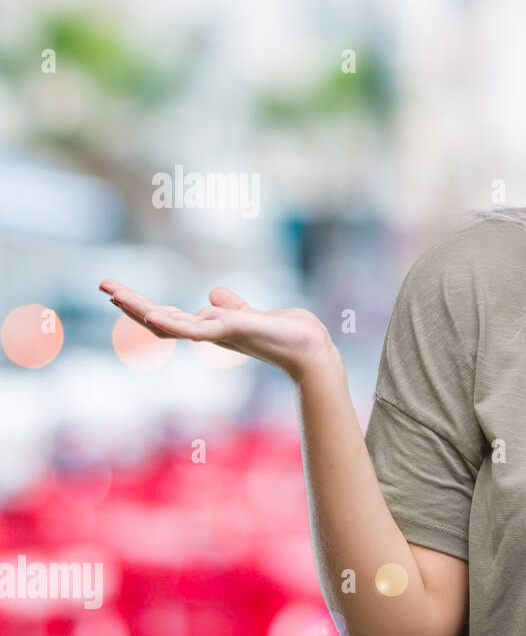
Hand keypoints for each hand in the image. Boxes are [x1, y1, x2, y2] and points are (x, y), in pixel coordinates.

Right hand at [98, 279, 337, 382]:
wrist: (312, 350)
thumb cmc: (287, 335)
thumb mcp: (253, 315)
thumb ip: (231, 307)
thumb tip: (212, 294)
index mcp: (212, 327)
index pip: (169, 315)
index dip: (142, 304)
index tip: (115, 290)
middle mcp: (211, 333)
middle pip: (162, 319)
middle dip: (132, 303)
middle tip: (103, 285)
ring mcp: (220, 334)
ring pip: (174, 324)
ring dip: (144, 310)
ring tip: (116, 296)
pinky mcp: (234, 331)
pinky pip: (199, 329)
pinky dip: (176, 323)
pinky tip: (153, 315)